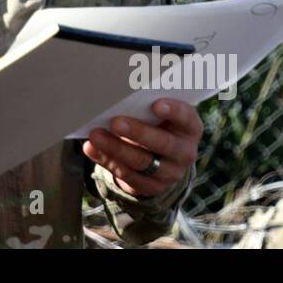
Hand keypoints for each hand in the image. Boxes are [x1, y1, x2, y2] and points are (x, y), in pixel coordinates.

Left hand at [83, 99, 201, 198]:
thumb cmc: (157, 124)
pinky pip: (128, 176)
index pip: (186, 118)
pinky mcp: (152, 186)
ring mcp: (170, 172)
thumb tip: (117, 95)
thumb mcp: (161, 115)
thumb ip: (145, 107)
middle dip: (137, 132)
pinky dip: (107, 161)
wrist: (161, 158)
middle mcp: (185, 152)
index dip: (173, 111)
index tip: (156, 104)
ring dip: (116, 148)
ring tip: (96, 135)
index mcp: (190, 127)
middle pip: (163, 143)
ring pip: (142, 161)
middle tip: (115, 122)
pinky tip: (92, 149)